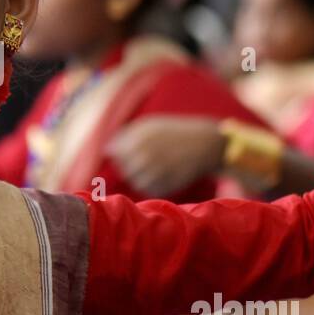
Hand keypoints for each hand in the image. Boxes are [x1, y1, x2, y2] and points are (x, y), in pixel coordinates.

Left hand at [106, 115, 224, 197]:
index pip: (113, 152)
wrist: (206, 144)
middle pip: (122, 168)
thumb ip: (126, 136)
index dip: (120, 151)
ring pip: (133, 180)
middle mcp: (143, 156)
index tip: (132, 150)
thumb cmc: (174, 133)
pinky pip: (147, 189)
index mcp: (137, 138)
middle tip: (150, 158)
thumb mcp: (149, 125)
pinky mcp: (162, 187)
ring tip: (158, 164)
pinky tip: (165, 173)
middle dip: (130, 163)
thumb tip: (107, 151)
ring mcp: (153, 173)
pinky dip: (152, 183)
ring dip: (140, 174)